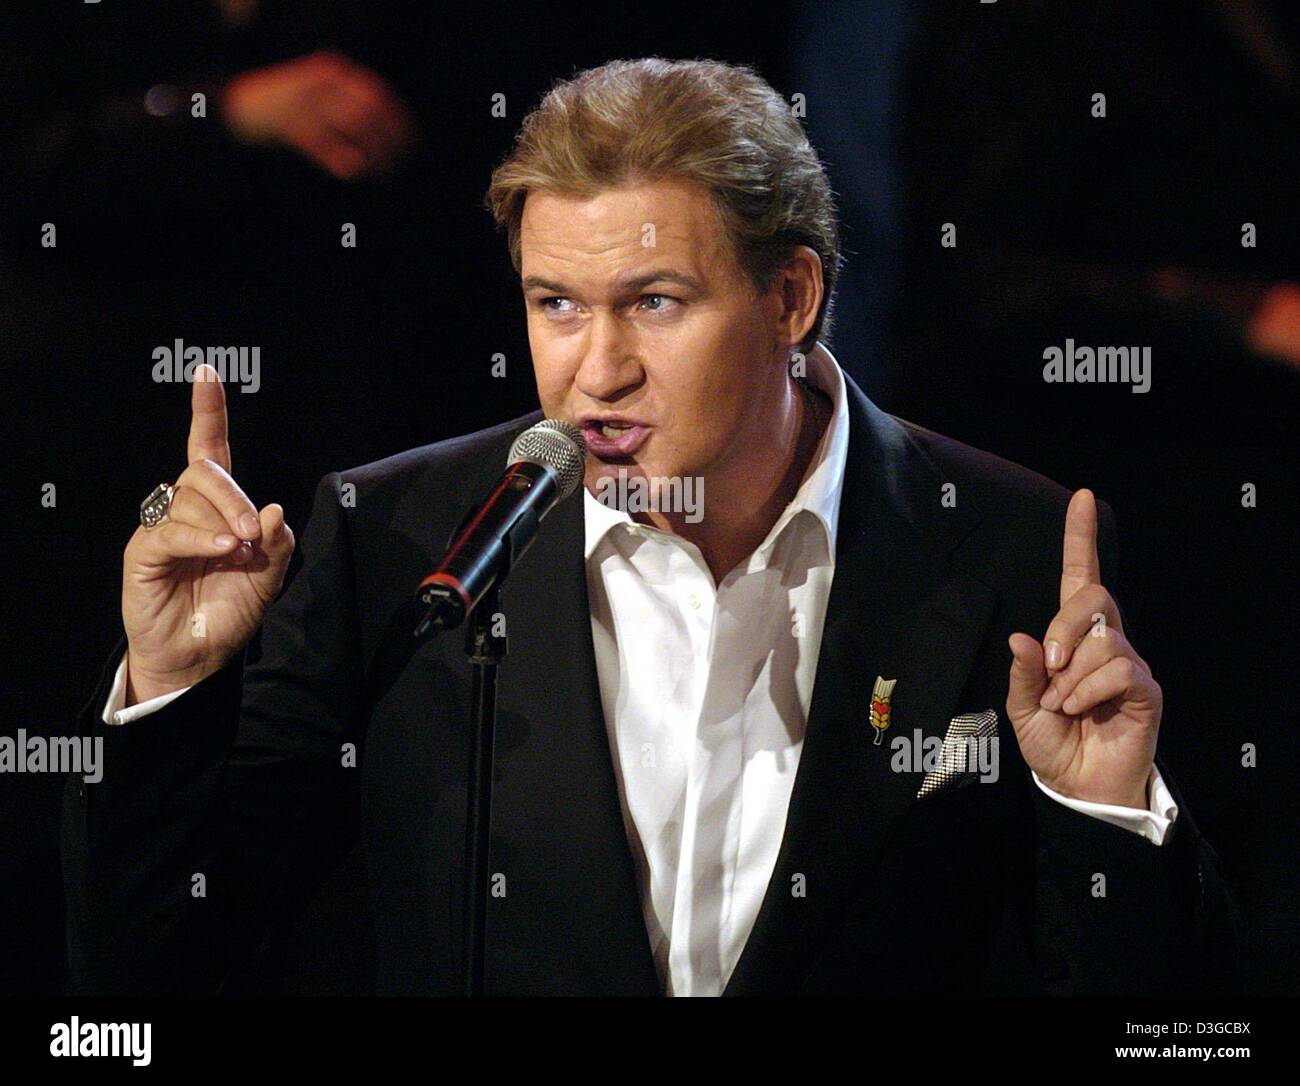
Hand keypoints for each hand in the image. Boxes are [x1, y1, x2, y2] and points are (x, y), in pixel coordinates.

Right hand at [122, 365, 294, 703]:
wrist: (199, 657)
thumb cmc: (228, 612)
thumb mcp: (267, 576)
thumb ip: (276, 543)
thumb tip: (274, 509)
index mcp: (216, 508)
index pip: (210, 450)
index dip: (208, 412)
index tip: (207, 373)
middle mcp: (185, 509)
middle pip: (205, 472)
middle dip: (235, 497)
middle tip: (254, 535)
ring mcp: (161, 528)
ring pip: (190, 497)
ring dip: (224, 522)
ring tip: (237, 555)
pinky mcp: (142, 552)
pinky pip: (171, 530)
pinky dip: (201, 538)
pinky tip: (222, 551)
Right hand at [221, 50, 417, 179]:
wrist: (239, 105)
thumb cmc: (290, 109)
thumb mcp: (325, 101)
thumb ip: (353, 111)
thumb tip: (392, 135)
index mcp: (333, 72)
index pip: (377, 94)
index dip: (398, 121)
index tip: (411, 146)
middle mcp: (321, 82)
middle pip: (368, 110)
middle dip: (389, 141)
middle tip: (398, 166)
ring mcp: (304, 101)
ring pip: (350, 124)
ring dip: (371, 152)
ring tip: (382, 173)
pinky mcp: (288, 123)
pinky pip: (322, 142)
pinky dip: (340, 157)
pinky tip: (353, 171)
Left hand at [1005, 489, 1160, 808]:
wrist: (1076, 786)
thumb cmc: (1052, 741)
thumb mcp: (1021, 706)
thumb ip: (1021, 672)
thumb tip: (1023, 638)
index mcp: (1071, 637)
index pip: (1080, 576)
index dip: (1080, 538)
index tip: (1082, 498)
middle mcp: (1103, 641)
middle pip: (1092, 598)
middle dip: (1062, 627)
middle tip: (1048, 668)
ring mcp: (1127, 663)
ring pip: (1102, 638)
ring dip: (1070, 676)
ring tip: (1064, 705)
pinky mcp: (1145, 689)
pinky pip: (1118, 668)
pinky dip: (1089, 689)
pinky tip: (1082, 710)